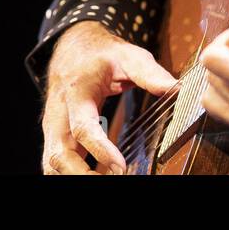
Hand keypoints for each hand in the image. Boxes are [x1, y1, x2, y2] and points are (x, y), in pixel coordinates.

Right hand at [41, 21, 177, 174]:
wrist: (73, 48)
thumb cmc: (102, 54)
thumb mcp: (128, 55)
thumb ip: (150, 73)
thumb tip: (176, 89)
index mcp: (76, 92)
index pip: (83, 127)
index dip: (100, 149)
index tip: (120, 166)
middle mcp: (58, 113)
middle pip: (58, 154)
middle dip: (81, 175)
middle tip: (116, 179)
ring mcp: (53, 127)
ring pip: (51, 163)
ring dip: (75, 178)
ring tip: (108, 181)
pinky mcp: (54, 137)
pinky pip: (54, 163)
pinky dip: (72, 175)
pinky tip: (96, 177)